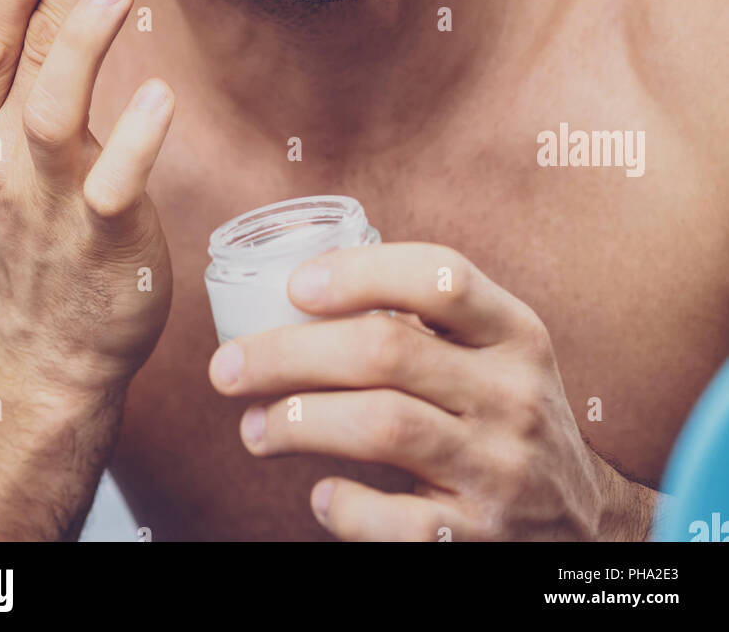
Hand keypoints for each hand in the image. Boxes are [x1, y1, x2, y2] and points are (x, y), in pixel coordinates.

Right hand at [0, 0, 174, 397]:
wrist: (52, 344)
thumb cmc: (31, 224)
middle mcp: (1, 157)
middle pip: (25, 53)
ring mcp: (49, 200)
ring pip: (56, 112)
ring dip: (82, 45)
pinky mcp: (102, 239)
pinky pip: (114, 186)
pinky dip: (136, 141)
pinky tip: (162, 94)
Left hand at [209, 242, 621, 540]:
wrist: (585, 528)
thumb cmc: (509, 416)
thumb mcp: (500, 355)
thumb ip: (431, 318)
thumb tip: (309, 280)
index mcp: (516, 333)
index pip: (441, 277)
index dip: (360, 272)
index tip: (296, 285)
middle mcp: (514, 395)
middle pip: (385, 350)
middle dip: (287, 353)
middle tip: (227, 366)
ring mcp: (501, 470)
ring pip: (381, 426)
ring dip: (296, 421)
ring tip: (252, 426)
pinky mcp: (478, 540)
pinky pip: (395, 522)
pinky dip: (343, 505)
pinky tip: (320, 492)